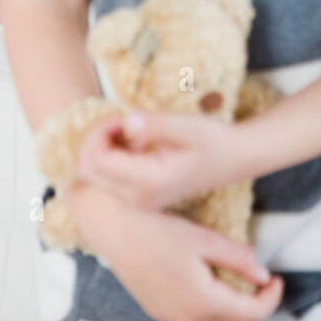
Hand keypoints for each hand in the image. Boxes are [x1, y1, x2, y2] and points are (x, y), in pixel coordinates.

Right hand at [65, 180, 282, 320]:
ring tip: (239, 278)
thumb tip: (263, 274)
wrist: (111, 227)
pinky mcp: (157, 309)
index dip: (271, 298)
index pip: (252, 312)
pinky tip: (210, 282)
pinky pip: (194, 317)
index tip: (279, 278)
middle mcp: (186, 318)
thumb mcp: (203, 238)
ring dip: (233, 307)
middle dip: (255, 305)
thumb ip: (238, 258)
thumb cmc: (157, 227)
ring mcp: (169, 317)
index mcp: (203, 302)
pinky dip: (211, 306)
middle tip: (263, 280)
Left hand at [75, 110, 240, 210]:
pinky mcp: (138, 199)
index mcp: (148, 184)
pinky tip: (134, 142)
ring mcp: (137, 203)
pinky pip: (107, 178)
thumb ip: (155, 124)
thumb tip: (127, 122)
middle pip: (88, 171)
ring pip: (94, 175)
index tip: (122, 117)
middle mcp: (138, 200)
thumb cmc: (211, 139)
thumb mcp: (186, 125)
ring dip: (103, 146)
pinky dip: (111, 156)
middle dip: (96, 139)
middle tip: (122, 121)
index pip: (96, 161)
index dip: (99, 132)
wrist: (232, 160)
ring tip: (130, 130)